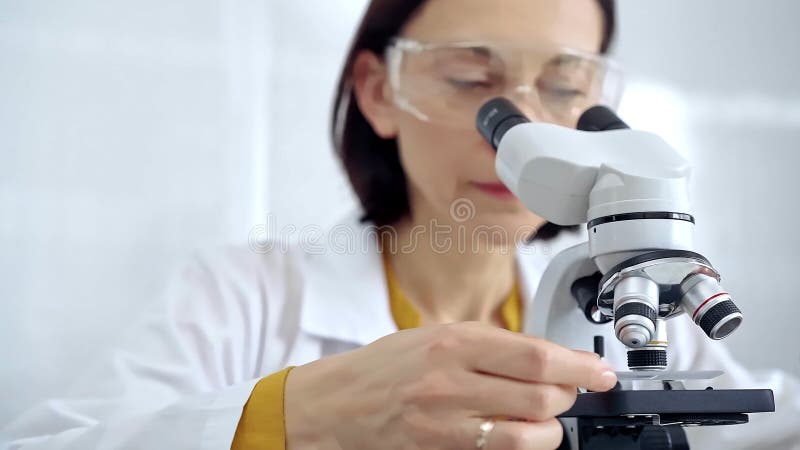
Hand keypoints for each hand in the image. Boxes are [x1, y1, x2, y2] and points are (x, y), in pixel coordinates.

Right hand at [285, 322, 616, 449]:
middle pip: (540, 394)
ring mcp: (447, 421)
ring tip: (547, 417)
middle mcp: (452, 380)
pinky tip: (518, 431)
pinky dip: (521, 443)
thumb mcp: (433, 336)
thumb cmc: (384, 367)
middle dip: (567, 395)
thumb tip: (545, 356)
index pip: (535, 355)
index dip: (578, 366)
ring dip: (550, 427)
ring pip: (528, 432)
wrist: (337, 404)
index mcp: (453, 341)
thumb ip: (488, 344)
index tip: (599, 371)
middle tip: (571, 390)